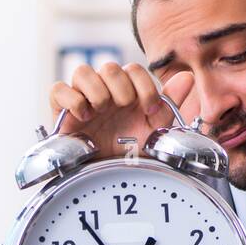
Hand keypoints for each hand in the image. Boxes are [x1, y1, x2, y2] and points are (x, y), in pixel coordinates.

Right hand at [49, 63, 195, 156]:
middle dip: (122, 87)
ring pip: (82, 71)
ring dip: (97, 90)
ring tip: (102, 110)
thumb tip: (187, 76)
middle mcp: (103, 91)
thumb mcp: (154, 130)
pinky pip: (58, 89)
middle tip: (125, 108)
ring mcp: (81, 99)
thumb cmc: (128, 153)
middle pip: (108, 66)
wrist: (106, 178)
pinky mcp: (60, 110)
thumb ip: (170, 103)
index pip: (132, 69)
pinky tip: (84, 116)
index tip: (150, 109)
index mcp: (125, 92)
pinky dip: (72, 99)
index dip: (144, 84)